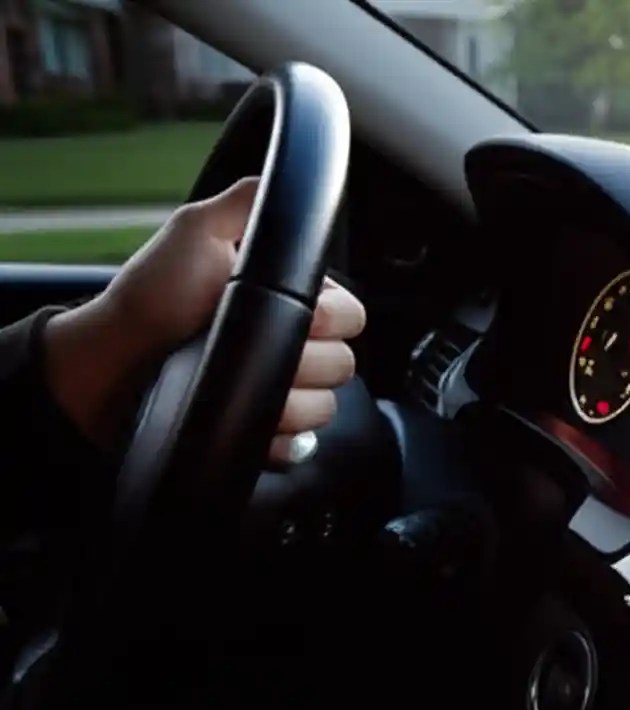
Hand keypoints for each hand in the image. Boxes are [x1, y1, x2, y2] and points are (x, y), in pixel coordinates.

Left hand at [43, 177, 365, 464]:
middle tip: (256, 347)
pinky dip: (279, 441)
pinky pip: (298, 447)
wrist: (110, 364)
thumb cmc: (151, 295)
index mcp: (290, 299)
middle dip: (306, 361)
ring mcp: (277, 392)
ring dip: (289, 402)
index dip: (331, 319)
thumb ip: (250, 201)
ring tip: (241, 385)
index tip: (297, 315)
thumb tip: (291, 175)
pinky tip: (252, 425)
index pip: (352, 315)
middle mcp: (290, 346)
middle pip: (344, 365)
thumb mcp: (197, 230)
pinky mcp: (260, 434)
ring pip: (324, 408)